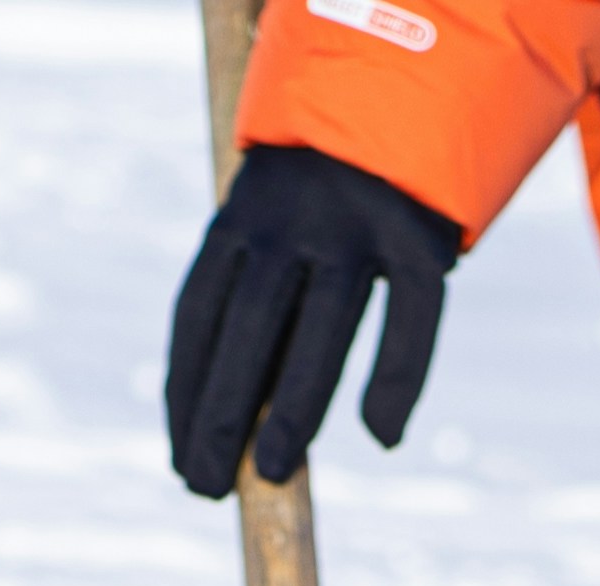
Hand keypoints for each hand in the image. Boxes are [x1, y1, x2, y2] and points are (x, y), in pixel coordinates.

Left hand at [167, 144, 459, 496]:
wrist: (400, 86)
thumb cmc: (325, 190)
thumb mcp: (276, 220)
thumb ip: (260, 296)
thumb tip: (238, 417)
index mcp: (240, 214)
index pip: (198, 315)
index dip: (184, 393)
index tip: (180, 457)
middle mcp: (290, 215)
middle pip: (248, 327)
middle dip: (220, 412)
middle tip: (206, 485)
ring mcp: (357, 222)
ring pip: (321, 329)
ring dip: (291, 409)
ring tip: (273, 474)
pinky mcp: (419, 236)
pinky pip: (410, 320)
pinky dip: (395, 381)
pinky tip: (379, 436)